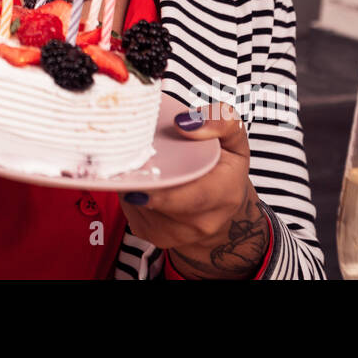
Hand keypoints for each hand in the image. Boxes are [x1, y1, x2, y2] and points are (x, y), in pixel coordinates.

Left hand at [119, 102, 269, 278]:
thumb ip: (220, 120)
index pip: (194, 198)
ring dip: (132, 184)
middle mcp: (202, 221)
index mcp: (224, 194)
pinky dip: (129, 194)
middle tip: (124, 162)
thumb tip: (183, 122)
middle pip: (161, 203)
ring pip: (141, 207)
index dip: (166, 192)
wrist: (222, 206)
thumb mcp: (233, 137)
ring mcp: (178, 234)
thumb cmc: (224, 166)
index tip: (140, 182)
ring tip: (137, 163)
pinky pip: (132, 213)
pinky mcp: (156, 237)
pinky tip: (139, 179)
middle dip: (139, 183)